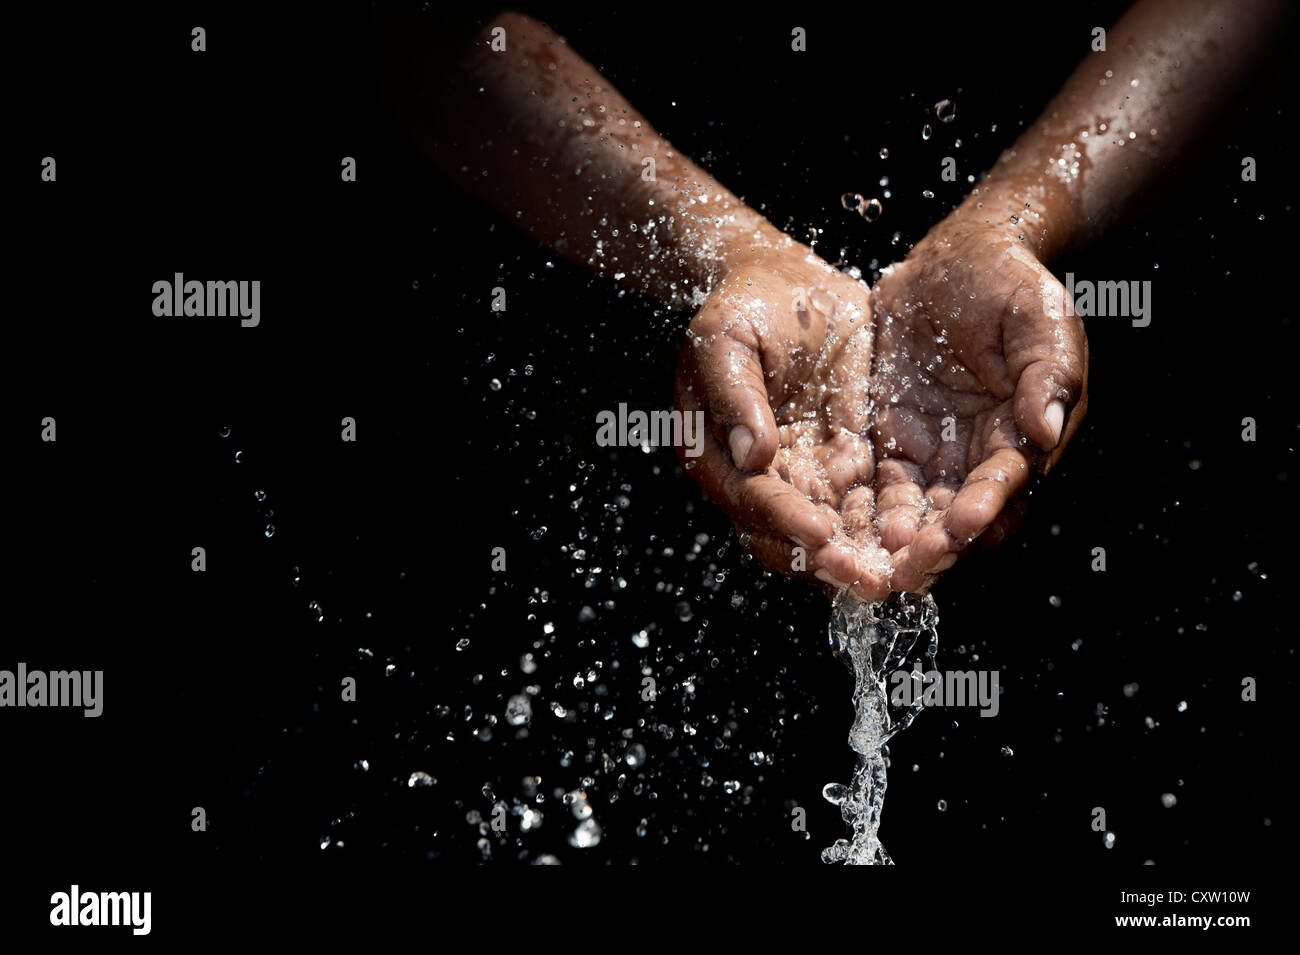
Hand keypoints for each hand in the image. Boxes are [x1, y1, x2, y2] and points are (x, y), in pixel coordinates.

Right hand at [674, 241, 892, 601]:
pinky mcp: (845, 464)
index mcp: (714, 455)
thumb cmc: (744, 305)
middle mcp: (756, 479)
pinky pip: (868, 504)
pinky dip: (890, 527)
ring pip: (832, 532)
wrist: (785, 282)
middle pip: (788, 535)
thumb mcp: (725, 337)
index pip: (750, 499)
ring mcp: (803, 475)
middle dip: (829, 560)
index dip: (784, 519)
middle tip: (870, 578)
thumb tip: (750, 453)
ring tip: (903, 573)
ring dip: (865, 556)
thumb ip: (734, 393)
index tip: (819, 533)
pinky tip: (924, 539)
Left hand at [869, 222, 1088, 590]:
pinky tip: (840, 533)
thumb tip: (1044, 428)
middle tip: (906, 570)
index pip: (1005, 482)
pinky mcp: (897, 441)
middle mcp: (983, 453)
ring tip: (870, 565)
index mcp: (1026, 431)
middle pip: (961, 515)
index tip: (960, 527)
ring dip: (897, 542)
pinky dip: (866, 513)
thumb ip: (1048, 371)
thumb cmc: (1009, 279)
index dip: (984, 508)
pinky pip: (880, 485)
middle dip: (936, 547)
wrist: (959, 253)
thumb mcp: (1040, 314)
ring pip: (918, 511)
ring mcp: (939, 450)